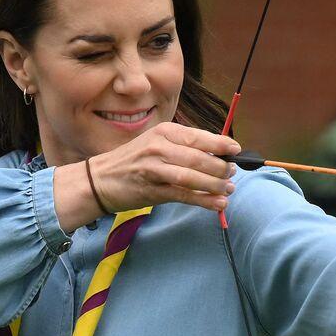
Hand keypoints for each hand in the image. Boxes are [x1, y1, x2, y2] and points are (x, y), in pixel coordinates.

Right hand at [93, 122, 239, 211]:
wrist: (99, 179)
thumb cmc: (133, 161)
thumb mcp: (156, 143)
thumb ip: (183, 146)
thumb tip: (217, 154)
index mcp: (164, 132)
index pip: (199, 136)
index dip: (221, 144)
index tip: (236, 150)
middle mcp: (159, 147)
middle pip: (199, 157)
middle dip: (221, 167)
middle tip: (231, 174)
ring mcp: (154, 169)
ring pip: (193, 176)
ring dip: (215, 184)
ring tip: (228, 189)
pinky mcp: (152, 190)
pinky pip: (184, 195)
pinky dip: (204, 200)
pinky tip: (218, 204)